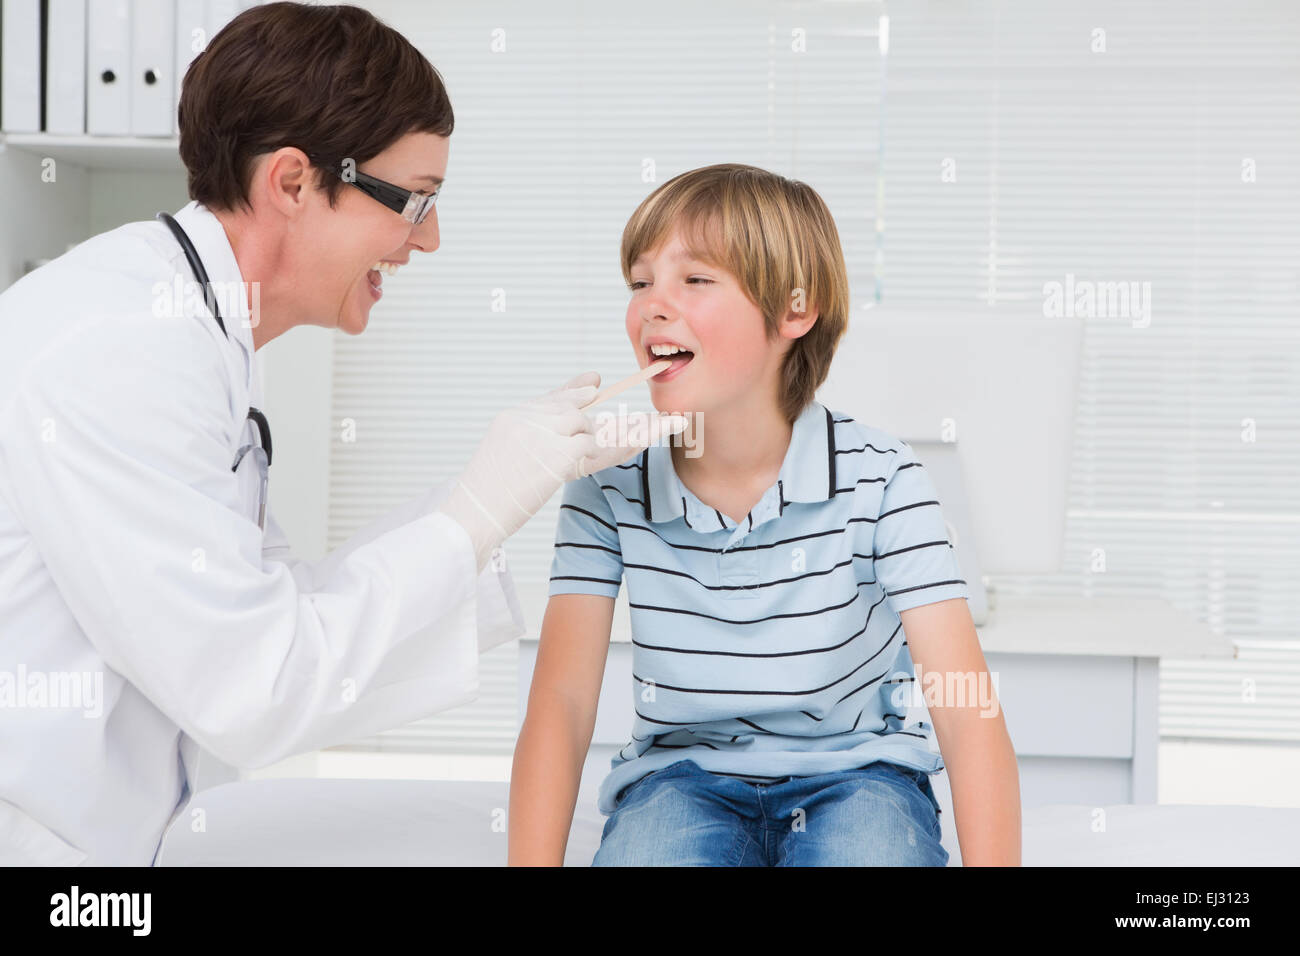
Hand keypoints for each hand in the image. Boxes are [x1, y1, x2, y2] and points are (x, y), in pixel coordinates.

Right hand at [437, 373, 684, 570]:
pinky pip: (596, 445)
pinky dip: (618, 447)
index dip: (577, 391)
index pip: (553, 398)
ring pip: (588, 426)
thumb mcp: (506, 459)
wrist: (471, 515)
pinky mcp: (558, 453)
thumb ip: (534, 440)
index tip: (595, 381)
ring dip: (617, 434)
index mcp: (513, 417)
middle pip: (576, 409)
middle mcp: (527, 419)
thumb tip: (567, 434)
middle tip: (643, 416)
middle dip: (606, 415)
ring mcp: (541, 433)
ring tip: (651, 430)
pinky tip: (643, 440)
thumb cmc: (487, 497)